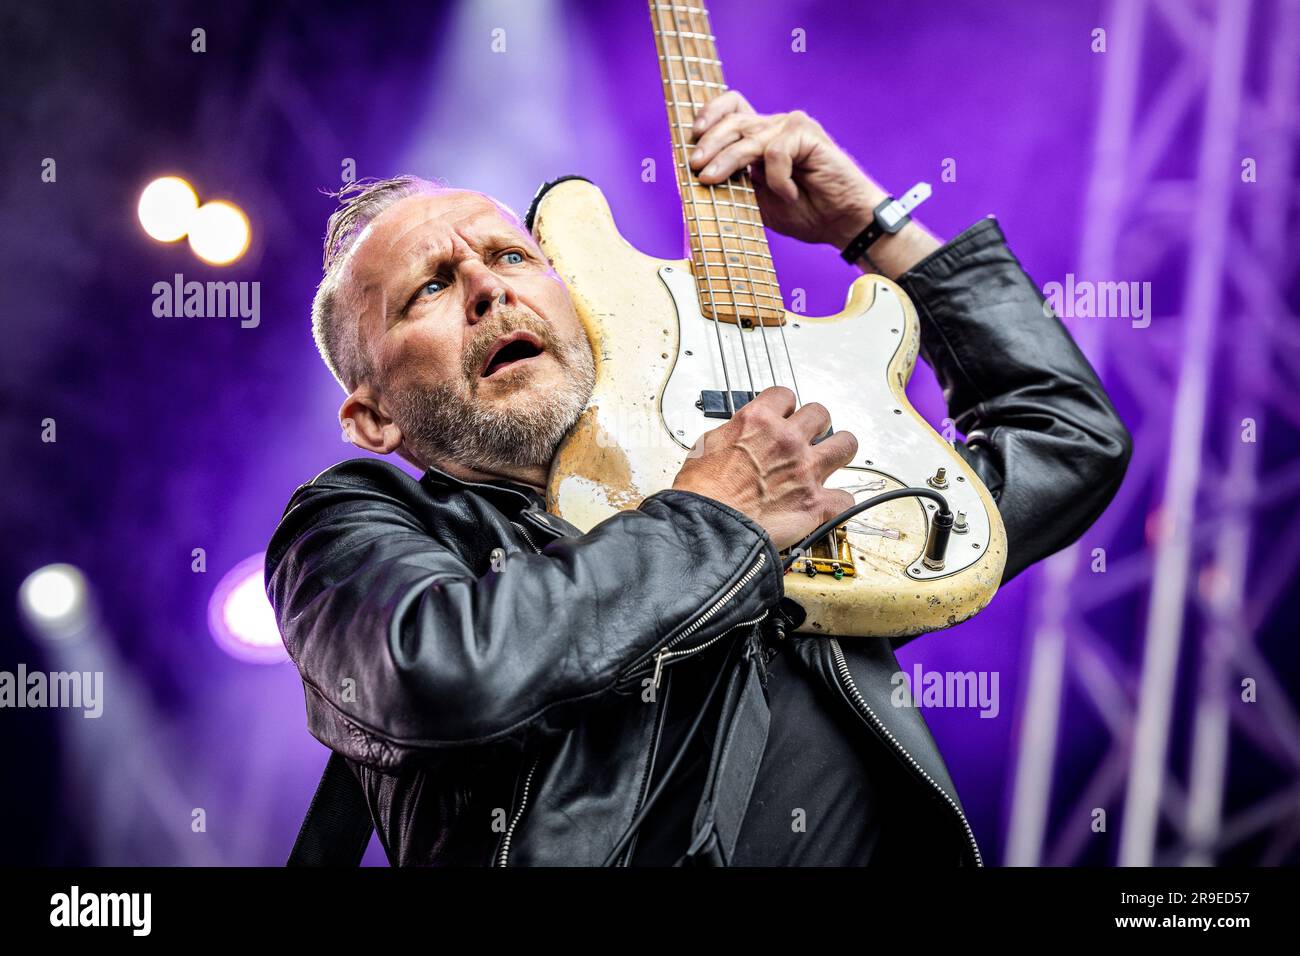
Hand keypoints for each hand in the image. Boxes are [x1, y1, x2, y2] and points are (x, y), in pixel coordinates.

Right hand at [671, 386, 857, 551]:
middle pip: (820, 414)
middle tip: (811, 435)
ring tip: (834, 457)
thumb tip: (738, 435)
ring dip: (840, 450)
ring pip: (846, 445)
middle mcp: (787, 441)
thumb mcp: (707, 446)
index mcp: (758, 421)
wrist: (710, 527)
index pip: (785, 395)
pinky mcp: (815, 503)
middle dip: (816, 424)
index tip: (784, 415)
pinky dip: (838, 502)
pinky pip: (844, 497)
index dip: (785, 406)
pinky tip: (829, 504)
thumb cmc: (702, 493)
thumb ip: (733, 435)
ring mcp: (805, 471)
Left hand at [688, 90, 886, 248]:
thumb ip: (733, 184)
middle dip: (708, 142)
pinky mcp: (807, 134)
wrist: (843, 224)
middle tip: (695, 165)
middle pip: (733, 118)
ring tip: (713, 180)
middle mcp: (776, 126)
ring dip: (727, 161)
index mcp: (762, 137)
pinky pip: (775, 152)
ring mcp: (792, 127)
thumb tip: (698, 173)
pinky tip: (790, 194)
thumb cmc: (804, 214)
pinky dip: (777, 178)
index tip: (690, 138)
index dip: (708, 114)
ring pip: (748, 137)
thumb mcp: (756, 201)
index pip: (731, 107)